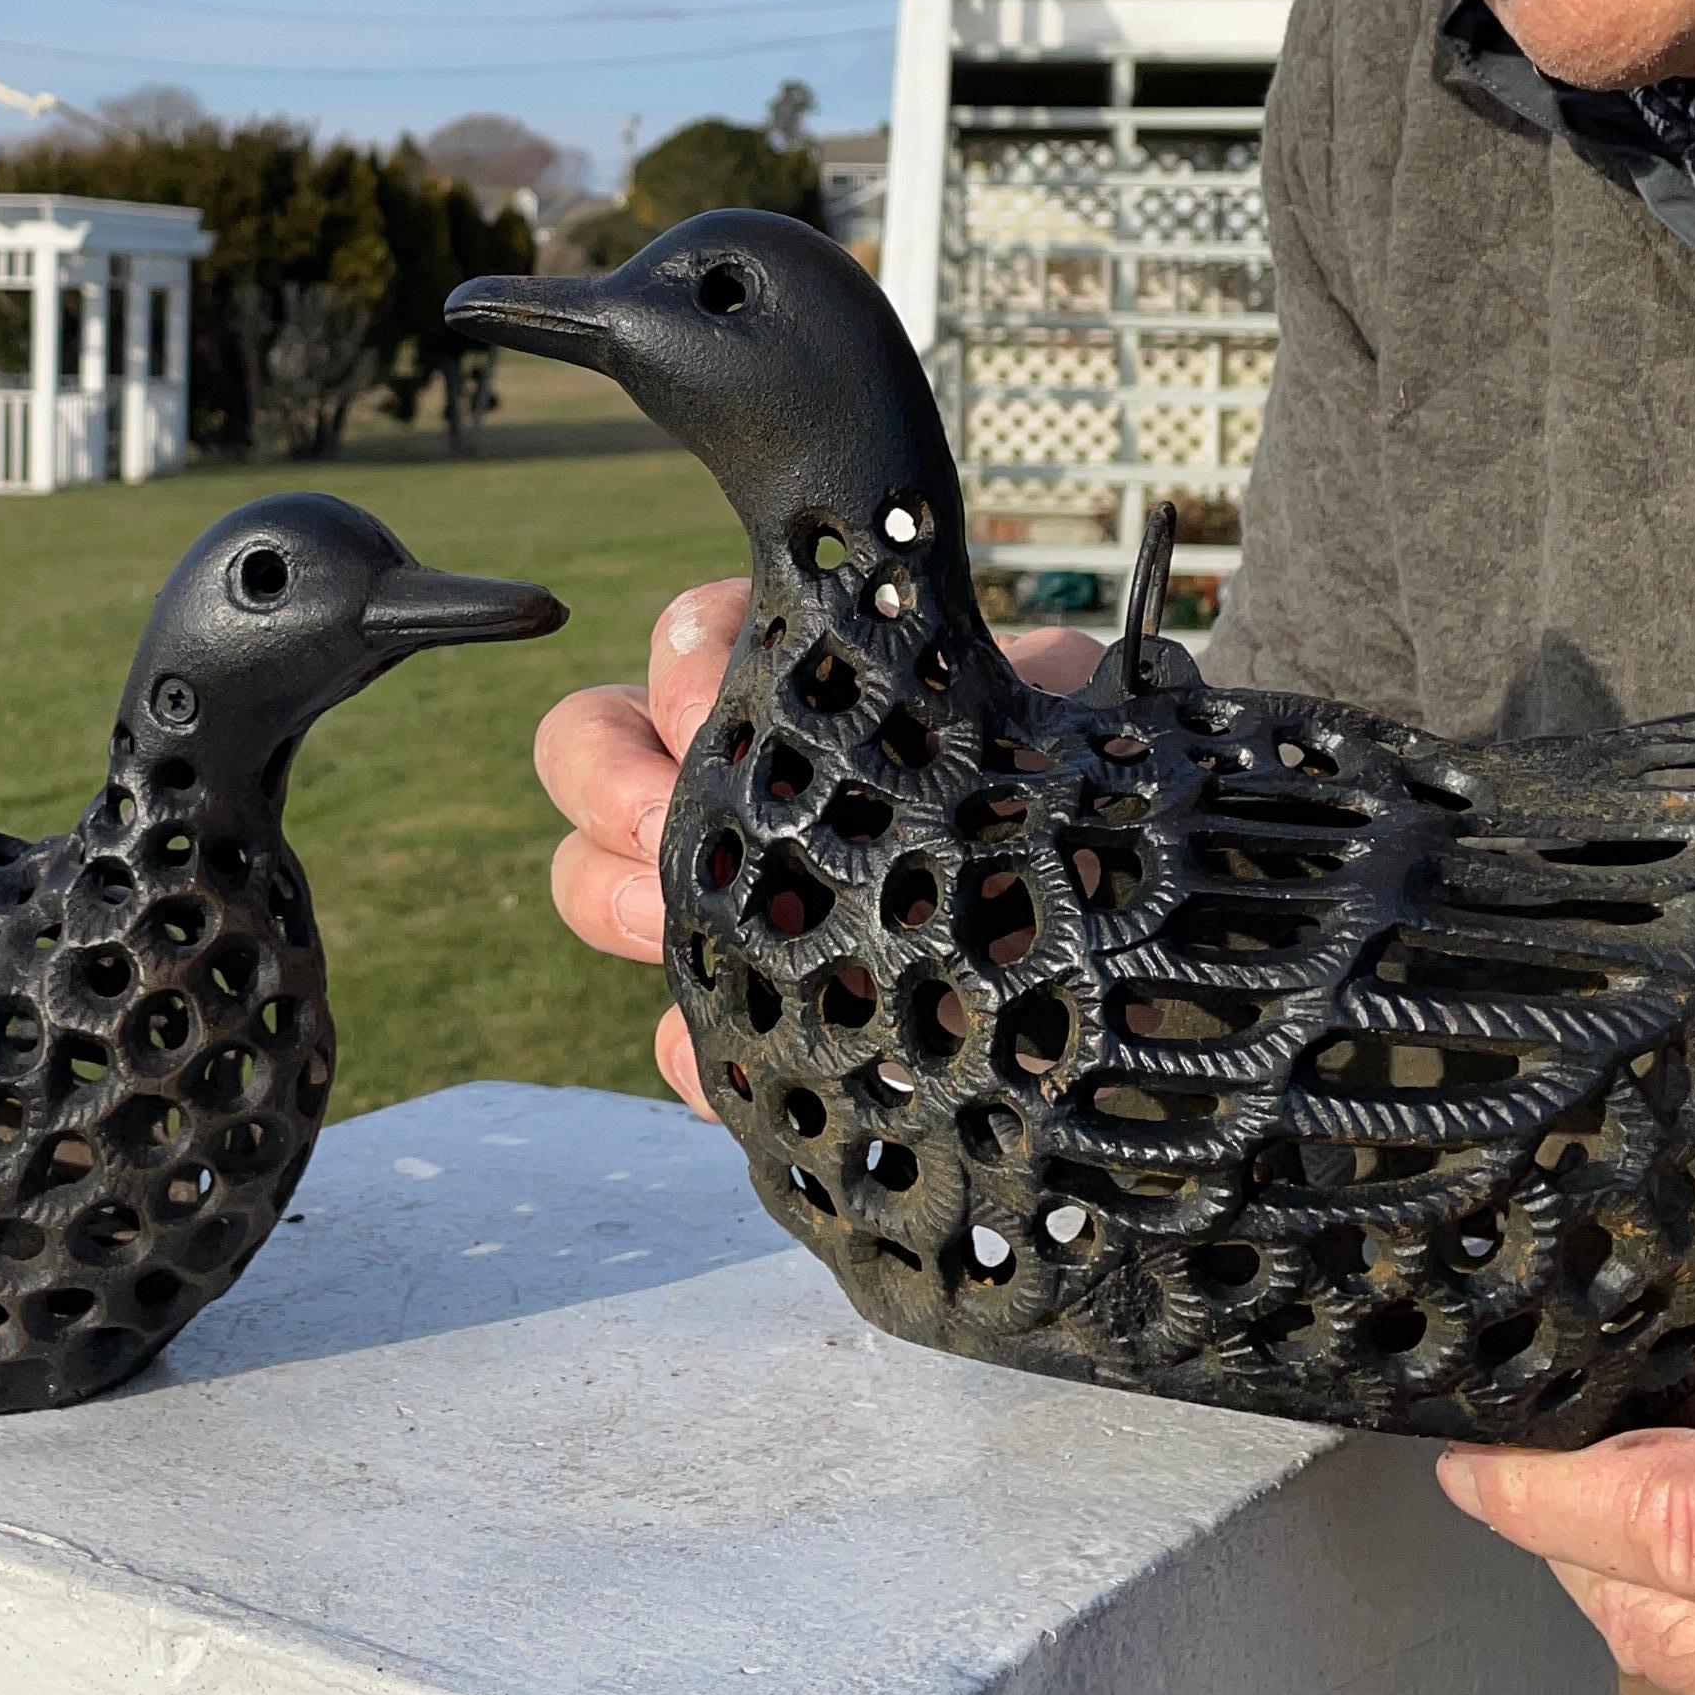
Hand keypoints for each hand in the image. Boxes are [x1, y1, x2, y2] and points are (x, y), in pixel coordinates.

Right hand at [532, 580, 1102, 1116]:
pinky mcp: (747, 1015)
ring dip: (609, 894)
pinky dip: (688, 1051)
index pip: (698, 632)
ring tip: (663, 931)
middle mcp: (737, 785)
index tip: (713, 710)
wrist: (1102, 969)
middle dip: (607, 776)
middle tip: (657, 822)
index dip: (688, 658)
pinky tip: (717, 1062)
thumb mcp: (1059, 734)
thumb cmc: (1072, 819)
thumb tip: (1021, 676)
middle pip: (595, 739)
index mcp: (802, 694)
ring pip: (592, 871)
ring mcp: (725, 899)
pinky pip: (677, 1037)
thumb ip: (1033, 690)